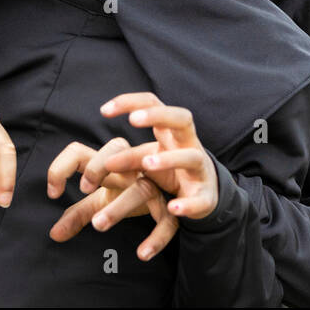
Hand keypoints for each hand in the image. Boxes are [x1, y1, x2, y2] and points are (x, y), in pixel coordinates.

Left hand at [46, 138, 177, 261]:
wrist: (177, 188)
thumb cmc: (129, 191)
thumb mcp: (101, 200)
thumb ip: (78, 214)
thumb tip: (54, 234)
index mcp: (108, 164)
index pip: (79, 152)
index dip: (61, 167)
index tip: (53, 193)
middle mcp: (131, 168)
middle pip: (115, 153)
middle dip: (96, 168)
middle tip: (84, 190)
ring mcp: (152, 186)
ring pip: (139, 189)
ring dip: (118, 207)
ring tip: (99, 225)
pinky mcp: (167, 206)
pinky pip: (166, 220)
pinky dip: (157, 237)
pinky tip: (143, 254)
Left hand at [100, 93, 219, 219]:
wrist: (204, 194)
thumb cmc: (169, 170)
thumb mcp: (146, 160)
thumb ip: (126, 158)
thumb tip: (106, 162)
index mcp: (172, 131)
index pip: (154, 104)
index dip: (131, 102)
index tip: (104, 110)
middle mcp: (189, 144)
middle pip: (182, 119)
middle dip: (158, 115)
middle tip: (132, 120)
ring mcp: (200, 169)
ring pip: (192, 157)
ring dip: (171, 158)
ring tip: (147, 164)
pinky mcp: (205, 197)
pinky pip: (200, 198)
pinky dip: (188, 203)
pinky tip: (172, 208)